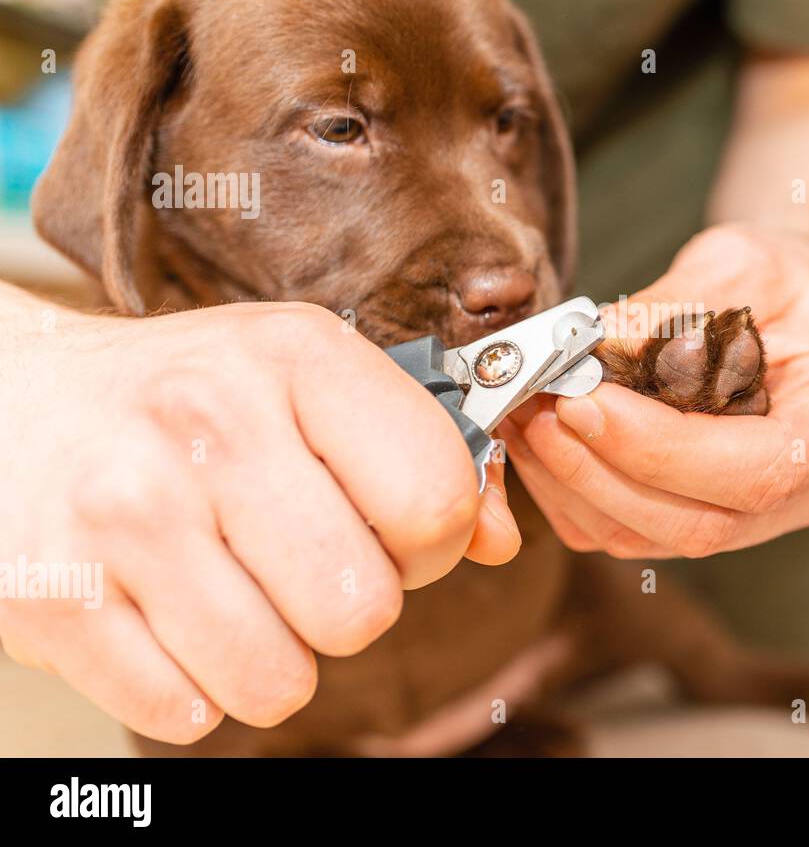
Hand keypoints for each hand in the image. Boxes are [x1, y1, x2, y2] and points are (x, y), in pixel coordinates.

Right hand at [0, 292, 517, 743]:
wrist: (12, 401)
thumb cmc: (185, 399)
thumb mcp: (307, 382)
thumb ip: (422, 456)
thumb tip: (498, 542)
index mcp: (297, 357)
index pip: (436, 499)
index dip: (431, 539)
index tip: (389, 528)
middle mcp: (208, 425)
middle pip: (365, 609)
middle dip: (350, 606)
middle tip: (300, 562)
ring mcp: (122, 513)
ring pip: (280, 681)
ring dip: (272, 656)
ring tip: (233, 589)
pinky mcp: (52, 597)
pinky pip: (185, 713)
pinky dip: (189, 686)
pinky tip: (166, 614)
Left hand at [499, 225, 808, 558]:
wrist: (790, 310)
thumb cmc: (780, 281)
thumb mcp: (743, 261)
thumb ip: (675, 305)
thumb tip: (591, 344)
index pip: (760, 471)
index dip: (664, 451)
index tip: (586, 403)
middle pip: (702, 525)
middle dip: (605, 473)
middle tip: (541, 410)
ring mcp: (764, 519)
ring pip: (657, 540)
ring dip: (577, 486)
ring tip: (528, 417)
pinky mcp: (710, 521)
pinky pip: (632, 534)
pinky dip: (575, 494)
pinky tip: (541, 441)